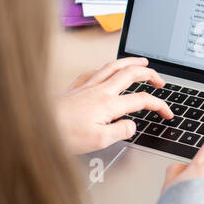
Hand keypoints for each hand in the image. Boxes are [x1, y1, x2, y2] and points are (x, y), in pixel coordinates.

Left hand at [55, 57, 172, 153]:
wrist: (36, 125)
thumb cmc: (63, 134)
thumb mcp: (98, 141)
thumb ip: (120, 131)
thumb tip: (132, 125)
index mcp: (109, 104)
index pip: (142, 100)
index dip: (160, 105)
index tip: (167, 113)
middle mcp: (100, 90)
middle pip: (131, 74)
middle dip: (150, 74)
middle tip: (160, 80)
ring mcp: (87, 86)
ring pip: (114, 66)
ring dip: (131, 62)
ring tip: (141, 62)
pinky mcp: (76, 88)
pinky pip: (95, 71)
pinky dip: (107, 67)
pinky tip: (106, 70)